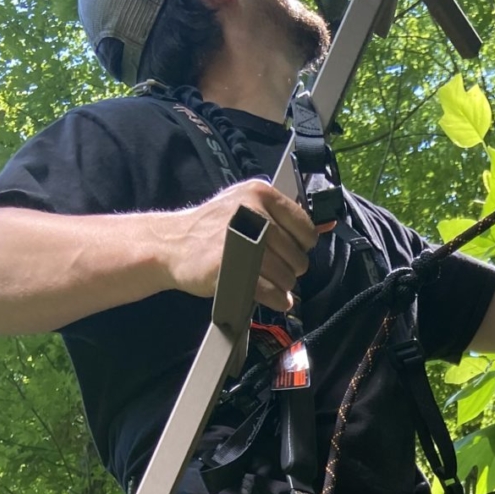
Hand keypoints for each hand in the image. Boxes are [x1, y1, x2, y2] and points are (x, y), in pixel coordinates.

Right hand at [161, 179, 318, 311]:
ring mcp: (242, 241)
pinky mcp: (232, 268)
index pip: (305, 228)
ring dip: (282, 286)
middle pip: (297, 256)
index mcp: (260, 194)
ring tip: (266, 281)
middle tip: (272, 269)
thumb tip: (322, 228)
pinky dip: (275, 299)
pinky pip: (270, 291)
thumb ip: (279, 216)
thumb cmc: (212, 229)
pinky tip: (271, 297)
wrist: (171, 245)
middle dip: (290, 269)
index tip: (289, 251)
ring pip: (286, 276)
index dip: (301, 246)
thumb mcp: (245, 206)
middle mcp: (252, 213)